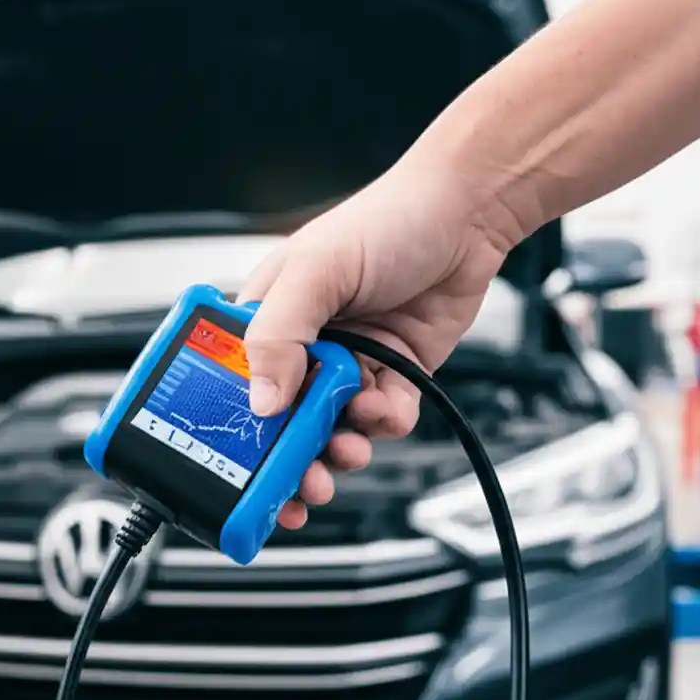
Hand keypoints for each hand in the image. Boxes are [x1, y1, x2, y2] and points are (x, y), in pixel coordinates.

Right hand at [237, 168, 517, 528]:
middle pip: (279, 419)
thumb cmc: (387, 220)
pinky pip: (378, 419)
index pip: (231, 381)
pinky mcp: (389, 374)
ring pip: (328, 428)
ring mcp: (345, 362)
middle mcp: (300, 342)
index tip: (239, 465)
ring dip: (338, 446)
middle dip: (288, 457)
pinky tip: (387, 406)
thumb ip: (280, 335)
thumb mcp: (317, 270)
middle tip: (300, 483)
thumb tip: (262, 399)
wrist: (468, 216)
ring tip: (347, 446)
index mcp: (264, 315)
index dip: (232, 426)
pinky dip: (383, 423)